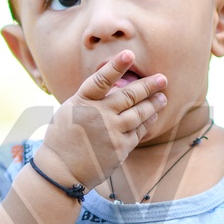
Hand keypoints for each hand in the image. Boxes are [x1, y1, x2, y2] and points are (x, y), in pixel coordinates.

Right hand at [35, 51, 168, 190]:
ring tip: (162, 96)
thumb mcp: (69, 111)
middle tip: (163, 78)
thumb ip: (90, 99)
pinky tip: (153, 115)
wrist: (61, 170)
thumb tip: (113, 88)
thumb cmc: (63, 138)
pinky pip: (139, 131)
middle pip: (129, 95)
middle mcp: (98, 115)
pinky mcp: (120, 148)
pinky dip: (147, 122)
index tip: (129, 54)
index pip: (101, 80)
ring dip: (153, 103)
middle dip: (148, 85)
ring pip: (139, 113)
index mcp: (82, 102)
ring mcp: (111, 132)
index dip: (116, 66)